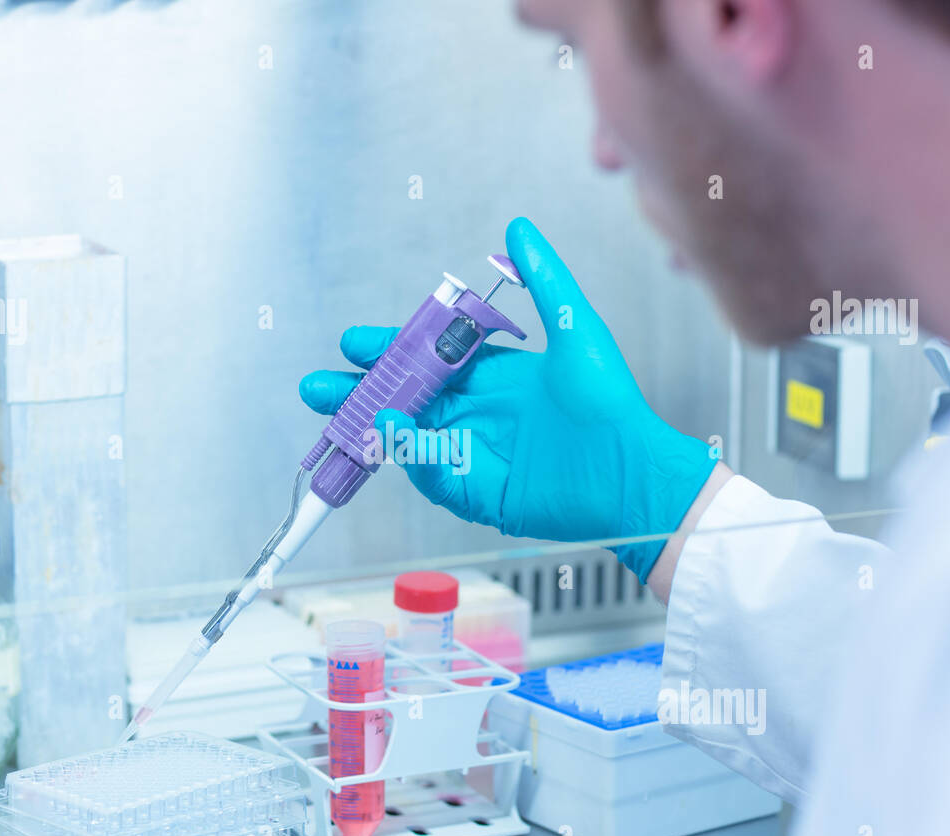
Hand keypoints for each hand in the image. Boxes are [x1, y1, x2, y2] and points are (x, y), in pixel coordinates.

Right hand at [298, 217, 716, 581]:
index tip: (354, 344)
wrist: (632, 467)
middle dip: (357, 395)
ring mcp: (475, 454)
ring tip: (347, 414)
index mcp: (493, 377)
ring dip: (374, 426)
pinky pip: (435, 476)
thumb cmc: (610, 400)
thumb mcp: (573, 325)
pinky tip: (402, 440)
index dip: (388, 352)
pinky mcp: (479, 492)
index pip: (426, 360)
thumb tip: (518, 229)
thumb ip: (542, 277)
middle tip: (316, 389)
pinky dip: (415, 460)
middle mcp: (478, 414)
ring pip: (409, 439)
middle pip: (404, 401)